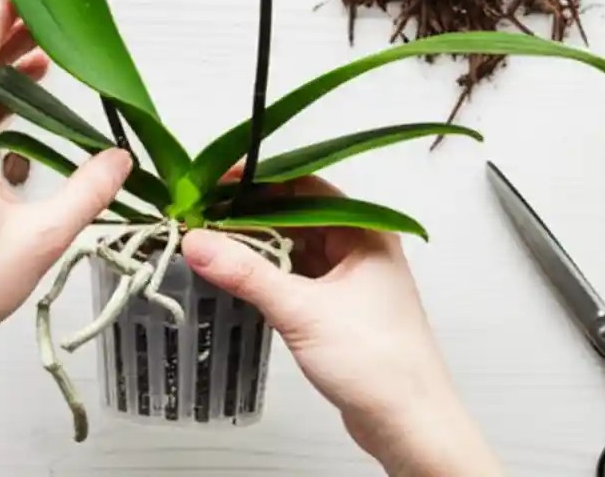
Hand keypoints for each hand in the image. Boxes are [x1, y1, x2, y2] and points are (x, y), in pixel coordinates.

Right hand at [182, 176, 501, 476]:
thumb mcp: (301, 310)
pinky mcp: (338, 306)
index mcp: (365, 231)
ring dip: (256, 246)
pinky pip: (296, 275)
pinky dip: (267, 273)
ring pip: (293, 246)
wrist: (408, 422)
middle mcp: (360, 246)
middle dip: (248, 215)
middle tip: (200, 217)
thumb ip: (246, 273)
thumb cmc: (375, 361)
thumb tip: (196, 241)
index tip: (213, 184)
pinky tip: (237, 277)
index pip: (303, 185)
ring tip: (209, 243)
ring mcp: (349, 277)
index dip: (257, 181)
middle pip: (295, 214)